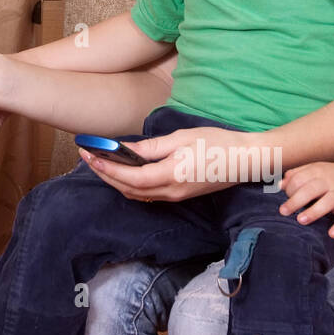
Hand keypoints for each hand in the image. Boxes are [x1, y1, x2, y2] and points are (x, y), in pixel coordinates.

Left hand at [79, 125, 255, 201]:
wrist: (245, 160)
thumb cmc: (217, 143)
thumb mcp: (181, 138)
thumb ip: (151, 147)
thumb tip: (124, 149)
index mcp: (172, 175)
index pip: (130, 177)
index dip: (107, 168)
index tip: (90, 154)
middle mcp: (171, 191)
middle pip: (129, 189)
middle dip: (105, 174)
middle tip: (87, 157)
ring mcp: (176, 196)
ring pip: (137, 194)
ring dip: (115, 181)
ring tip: (100, 163)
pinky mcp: (180, 195)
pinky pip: (148, 195)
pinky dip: (130, 185)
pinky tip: (123, 173)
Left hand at [278, 160, 333, 237]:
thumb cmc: (329, 176)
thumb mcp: (313, 170)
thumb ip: (296, 175)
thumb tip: (280, 185)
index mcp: (317, 171)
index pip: (299, 179)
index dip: (290, 188)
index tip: (286, 197)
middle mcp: (329, 182)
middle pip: (310, 189)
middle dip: (295, 200)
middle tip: (283, 211)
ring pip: (328, 202)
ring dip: (314, 212)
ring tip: (301, 220)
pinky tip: (332, 234)